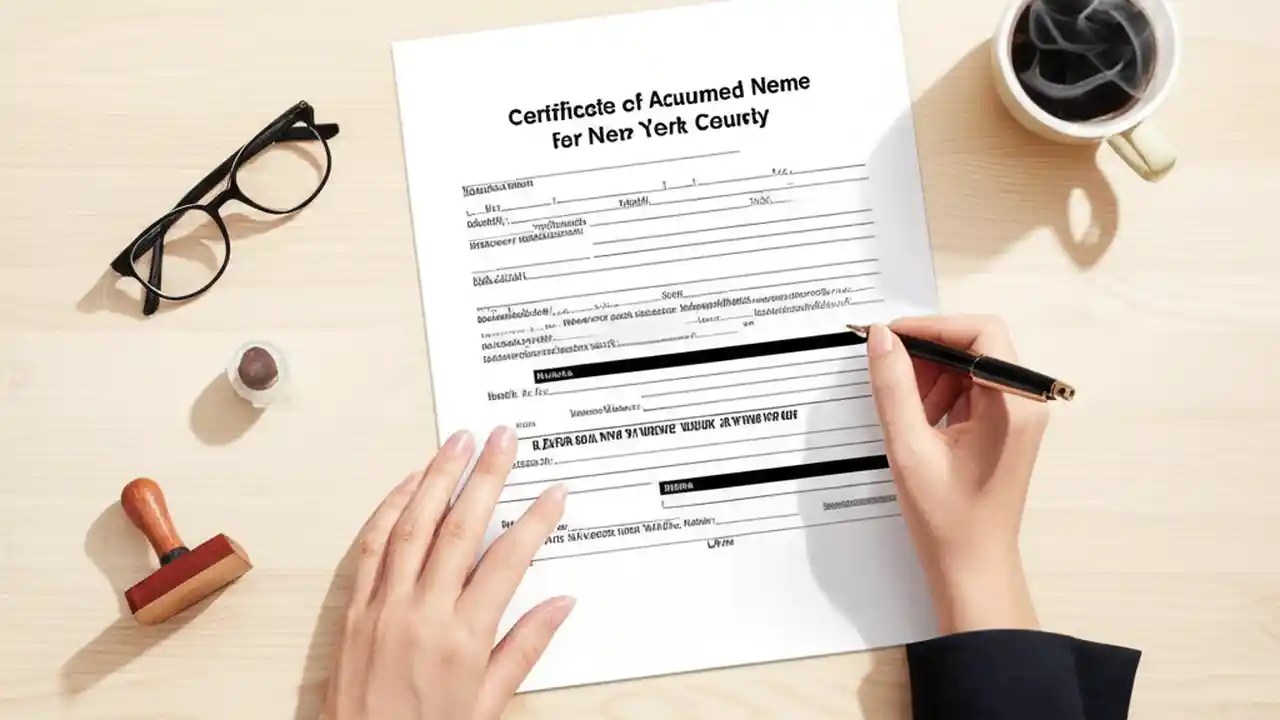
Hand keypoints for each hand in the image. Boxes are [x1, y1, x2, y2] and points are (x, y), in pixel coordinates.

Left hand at [322, 427, 573, 719]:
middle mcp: (422, 613)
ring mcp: (384, 606)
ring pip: (414, 525)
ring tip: (458, 443)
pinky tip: (408, 484)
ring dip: (438, 477)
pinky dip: (390, 509)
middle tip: (503, 439)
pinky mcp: (355, 608)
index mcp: (463, 638)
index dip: (534, 522)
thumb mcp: (488, 702)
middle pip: (461, 528)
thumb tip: (559, 605)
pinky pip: (372, 546)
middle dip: (486, 476)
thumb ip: (524, 648)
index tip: (552, 494)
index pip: (507, 561)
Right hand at [865, 316, 1048, 633]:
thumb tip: (881, 339)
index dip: (933, 326)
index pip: (981, 332)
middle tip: (889, 371)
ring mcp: (1016, 416)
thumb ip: (893, 387)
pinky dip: (939, 394)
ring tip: (902, 408)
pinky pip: (970, 390)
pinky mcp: (1003, 428)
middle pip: (976, 345)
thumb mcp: (909, 447)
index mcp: (1013, 404)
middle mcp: (1024, 404)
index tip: (892, 337)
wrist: (971, 567)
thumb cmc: (948, 519)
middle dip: (928, 352)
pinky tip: (916, 421)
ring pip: (969, 366)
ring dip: (930, 374)